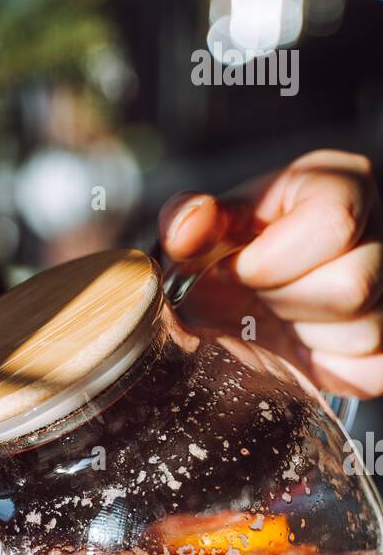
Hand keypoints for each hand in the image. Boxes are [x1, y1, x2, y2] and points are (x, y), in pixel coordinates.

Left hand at [159, 149, 382, 397]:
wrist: (248, 307)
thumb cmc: (234, 261)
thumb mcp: (206, 235)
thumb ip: (189, 221)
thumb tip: (189, 226)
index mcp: (343, 183)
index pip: (333, 221)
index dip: (270, 260)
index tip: (235, 270)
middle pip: (351, 285)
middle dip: (285, 301)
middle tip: (261, 297)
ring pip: (364, 332)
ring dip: (305, 335)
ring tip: (283, 316)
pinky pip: (370, 371)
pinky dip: (326, 367)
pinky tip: (305, 343)